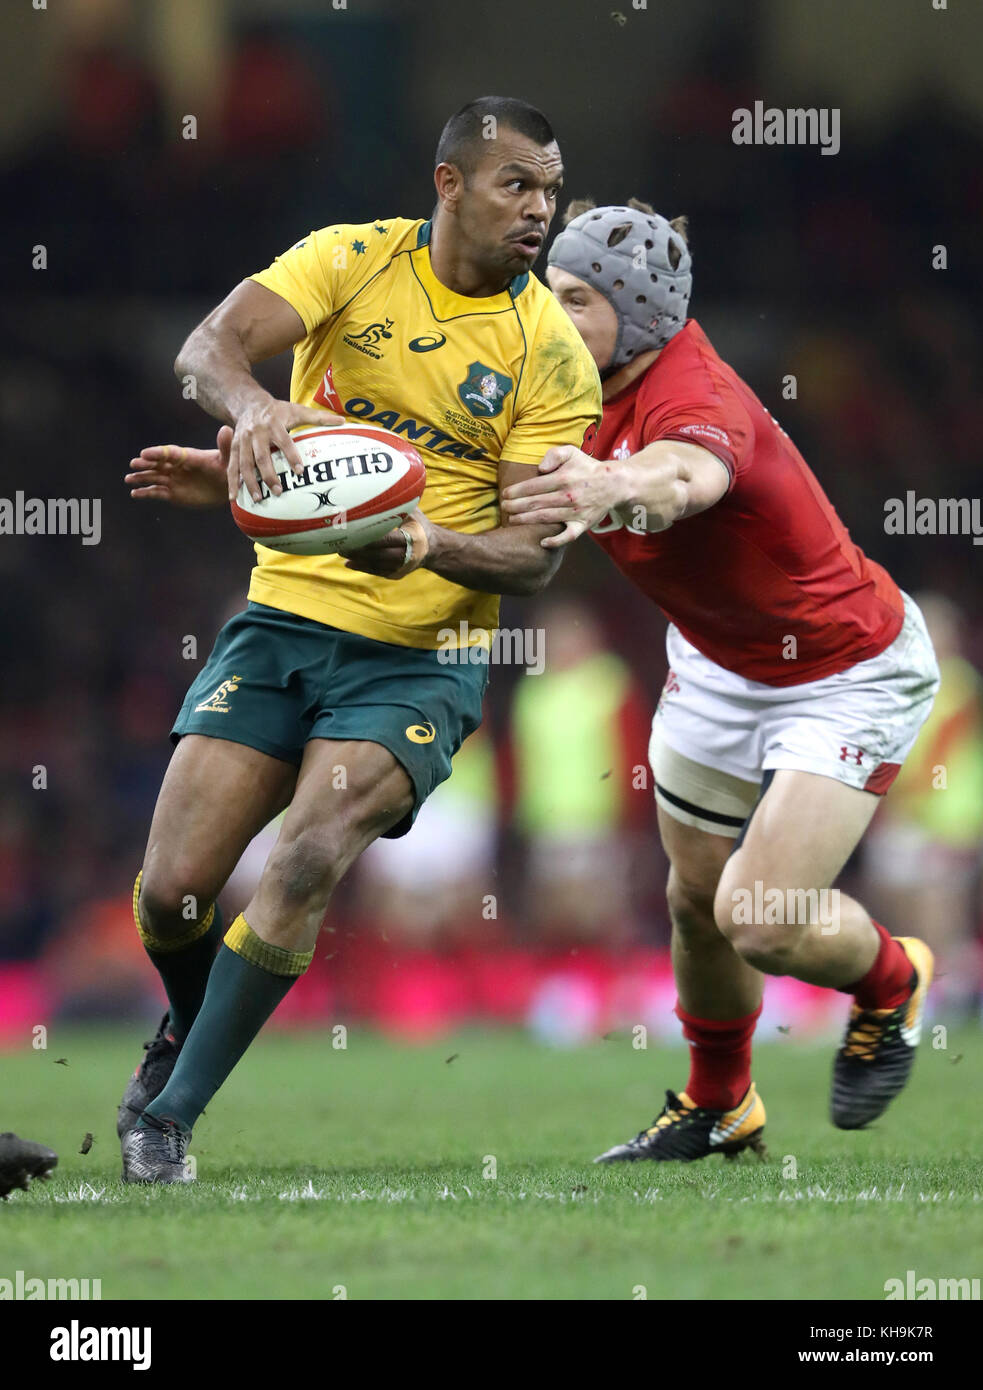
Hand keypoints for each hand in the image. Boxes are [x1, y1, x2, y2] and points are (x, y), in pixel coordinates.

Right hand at [125, 428, 231, 507]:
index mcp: (187, 457)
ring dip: (141, 478)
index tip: (144, 453)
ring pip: (154, 478)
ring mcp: (173, 480)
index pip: (170, 453)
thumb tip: (226, 429)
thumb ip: (225, 446)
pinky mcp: (173, 494)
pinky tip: (134, 494)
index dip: (157, 453)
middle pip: (158, 464)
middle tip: (134, 463)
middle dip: (146, 464)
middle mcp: (177, 467)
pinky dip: (146, 493)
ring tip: (129, 478)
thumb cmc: (227, 470)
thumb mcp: (228, 459)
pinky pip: (157, 493)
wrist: (226, 487)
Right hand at [229, 400, 344, 501]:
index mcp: (274, 423)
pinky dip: (232, 481)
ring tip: (258, 498)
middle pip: (262, 456)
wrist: (248, 402)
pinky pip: (232, 465)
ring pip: (245, 463)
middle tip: (279, 491)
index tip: (300, 470)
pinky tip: (234, 497)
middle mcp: (256, 432)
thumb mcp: (298, 410)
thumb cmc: (278, 410)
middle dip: (269, 475)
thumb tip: (343, 421)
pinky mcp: (234, 446)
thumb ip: (319, 417)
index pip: (284, 441)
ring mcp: (243, 440)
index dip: (291, 455)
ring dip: (250, 482)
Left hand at [343, 512, 434, 578]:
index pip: (389, 539)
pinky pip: (378, 571)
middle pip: (380, 555)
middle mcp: (408, 555)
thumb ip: (400, 503)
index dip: (372, 539)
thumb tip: (386, 484)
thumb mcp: (415, 513)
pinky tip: (349, 563)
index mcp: (413, 538)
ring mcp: (402, 567)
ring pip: (377, 565)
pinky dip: (363, 567)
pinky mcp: (397, 574)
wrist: (434, 549)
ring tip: (341, 552)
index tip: (356, 533)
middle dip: (360, 551)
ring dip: (358, 560)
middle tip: (342, 544)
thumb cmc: (419, 525)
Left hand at [500, 445, 623, 546]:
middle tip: (504, 508)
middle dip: (516, 506)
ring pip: (546, 518)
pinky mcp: (583, 525)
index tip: (505, 494)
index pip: (534, 486)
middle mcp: (568, 496)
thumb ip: (554, 454)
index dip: (517, 491)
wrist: (614, 484)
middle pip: (536, 503)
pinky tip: (543, 543)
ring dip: (526, 520)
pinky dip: (556, 541)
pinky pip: (569, 536)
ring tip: (512, 520)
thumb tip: (539, 468)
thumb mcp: (572, 452)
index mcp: (563, 478)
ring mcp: (576, 512)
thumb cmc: (587, 468)